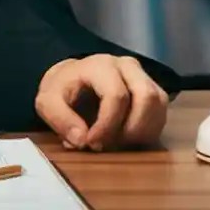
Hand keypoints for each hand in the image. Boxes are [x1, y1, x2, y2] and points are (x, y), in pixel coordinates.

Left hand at [34, 53, 168, 151]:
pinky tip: (127, 138)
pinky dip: (148, 131)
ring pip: (158, 105)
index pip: (116, 95)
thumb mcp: (47, 102)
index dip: (107, 125)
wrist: (71, 78)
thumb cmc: (62, 89)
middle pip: (147, 98)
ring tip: (116, 142)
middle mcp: (126, 66)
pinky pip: (162, 113)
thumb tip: (81, 140)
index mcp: (100, 65)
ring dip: (142, 132)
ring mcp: (143, 76)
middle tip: (109, 145)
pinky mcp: (152, 90)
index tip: (92, 143)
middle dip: (131, 129)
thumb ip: (59, 119)